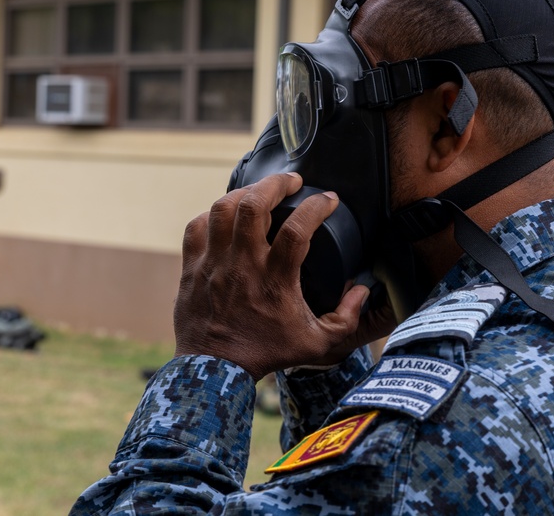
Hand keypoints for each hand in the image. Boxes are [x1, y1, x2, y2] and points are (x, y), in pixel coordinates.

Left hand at [173, 172, 393, 379]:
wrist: (215, 371)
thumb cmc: (267, 355)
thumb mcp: (317, 344)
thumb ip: (346, 318)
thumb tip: (361, 290)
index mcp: (275, 281)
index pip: (297, 229)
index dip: (317, 207)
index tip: (330, 200)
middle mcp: (242, 266)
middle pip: (254, 205)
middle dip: (275, 184)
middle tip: (292, 182)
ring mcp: (214, 264)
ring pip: (223, 209)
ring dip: (244, 193)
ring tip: (260, 192)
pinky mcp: (191, 268)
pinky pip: (196, 226)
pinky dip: (212, 215)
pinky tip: (227, 215)